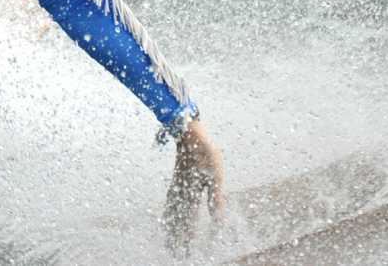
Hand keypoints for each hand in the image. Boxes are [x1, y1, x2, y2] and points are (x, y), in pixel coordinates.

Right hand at [163, 119, 224, 253]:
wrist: (190, 134)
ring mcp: (176, 187)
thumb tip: (218, 221)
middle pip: (176, 220)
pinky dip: (169, 215)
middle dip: (176, 238)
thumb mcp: (216, 176)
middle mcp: (179, 193)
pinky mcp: (177, 182)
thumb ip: (215, 200)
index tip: (184, 252)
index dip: (186, 238)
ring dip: (171, 228)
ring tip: (169, 241)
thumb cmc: (205, 153)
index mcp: (189, 194)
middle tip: (175, 254)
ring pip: (172, 213)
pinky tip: (169, 217)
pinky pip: (170, 204)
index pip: (187, 221)